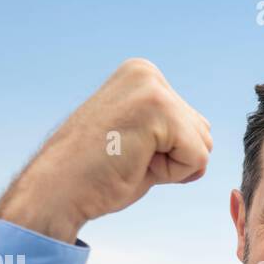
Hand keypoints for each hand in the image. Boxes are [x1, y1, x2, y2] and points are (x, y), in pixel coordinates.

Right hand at [0, 58, 212, 242]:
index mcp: (142, 76)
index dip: (168, 155)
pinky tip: (135, 164)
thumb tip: (206, 135)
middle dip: (174, 160)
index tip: (128, 153)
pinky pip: (198, 158)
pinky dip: (172, 174)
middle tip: (129, 160)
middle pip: (203, 134)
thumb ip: (172, 131)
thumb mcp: (140, 140)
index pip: (193, 126)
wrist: (57, 191)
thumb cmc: (97, 175)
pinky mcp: (157, 108)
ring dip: (172, 168)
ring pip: (203, 146)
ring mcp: (152, 87)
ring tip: (131, 161)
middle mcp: (147, 73)